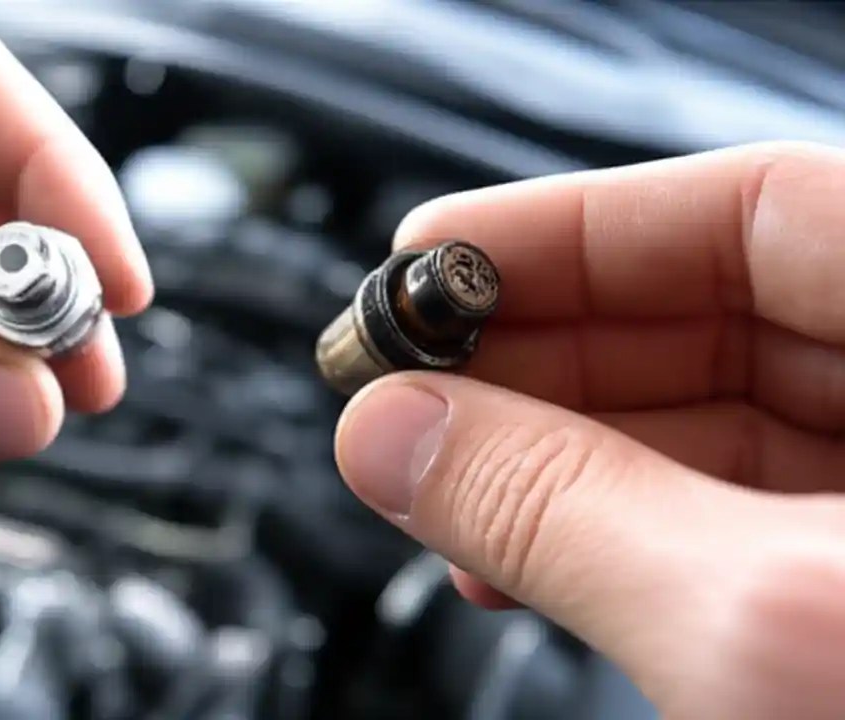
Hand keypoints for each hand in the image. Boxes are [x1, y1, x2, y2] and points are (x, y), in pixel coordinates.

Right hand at [335, 142, 844, 719]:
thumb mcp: (763, 633)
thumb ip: (554, 507)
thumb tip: (395, 432)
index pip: (755, 214)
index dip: (567, 230)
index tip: (426, 261)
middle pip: (715, 318)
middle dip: (537, 360)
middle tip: (404, 391)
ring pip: (708, 430)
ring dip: (554, 458)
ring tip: (438, 488)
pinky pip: (724, 525)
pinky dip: (612, 538)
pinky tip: (523, 561)